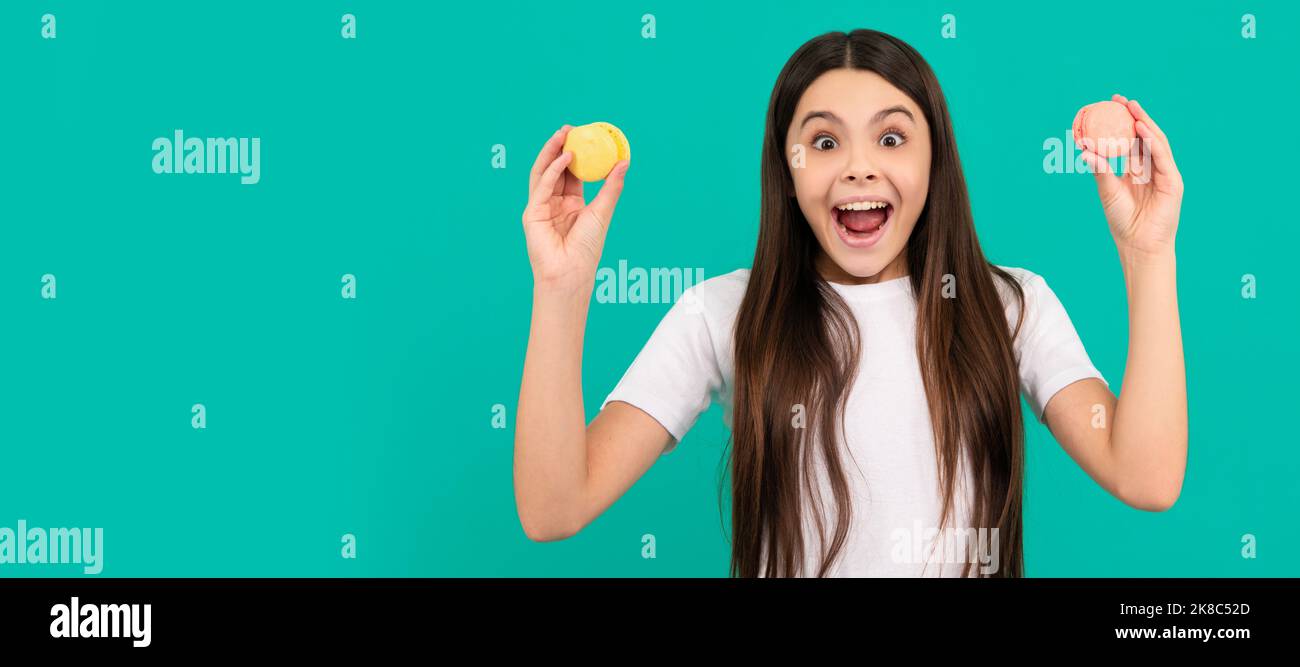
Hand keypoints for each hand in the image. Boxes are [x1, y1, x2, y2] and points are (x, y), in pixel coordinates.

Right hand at [521, 125, 629, 290]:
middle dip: (561, 147)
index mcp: (571, 204)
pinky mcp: (533, 213)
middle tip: (571, 128)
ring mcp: (541, 207)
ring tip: (564, 134)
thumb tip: (624, 161)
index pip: (572, 173)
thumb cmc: (587, 249)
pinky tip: (566, 157)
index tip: (585, 136)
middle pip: (555, 169)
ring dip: (552, 152)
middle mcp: (554, 203)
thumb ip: (611, 187)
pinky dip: (553, 170)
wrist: (572, 273)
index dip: (577, 154)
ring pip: (543, 172)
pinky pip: (542, 186)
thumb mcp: (602, 211)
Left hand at [1078, 95, 1182, 260]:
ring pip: (1156, 143)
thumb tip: (1084, 151)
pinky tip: (1143, 130)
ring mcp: (1164, 174)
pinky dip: (1153, 143)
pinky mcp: (1173, 182)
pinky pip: (1163, 157)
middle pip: (1145, 136)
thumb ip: (1100, 170)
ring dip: (1145, 124)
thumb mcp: (1107, 191)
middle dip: (1135, 116)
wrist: (1137, 244)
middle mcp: (1152, 169)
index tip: (1109, 106)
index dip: (1122, 123)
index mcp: (1136, 170)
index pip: (1131, 140)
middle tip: (1120, 100)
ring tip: (1132, 108)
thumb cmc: (1122, 220)